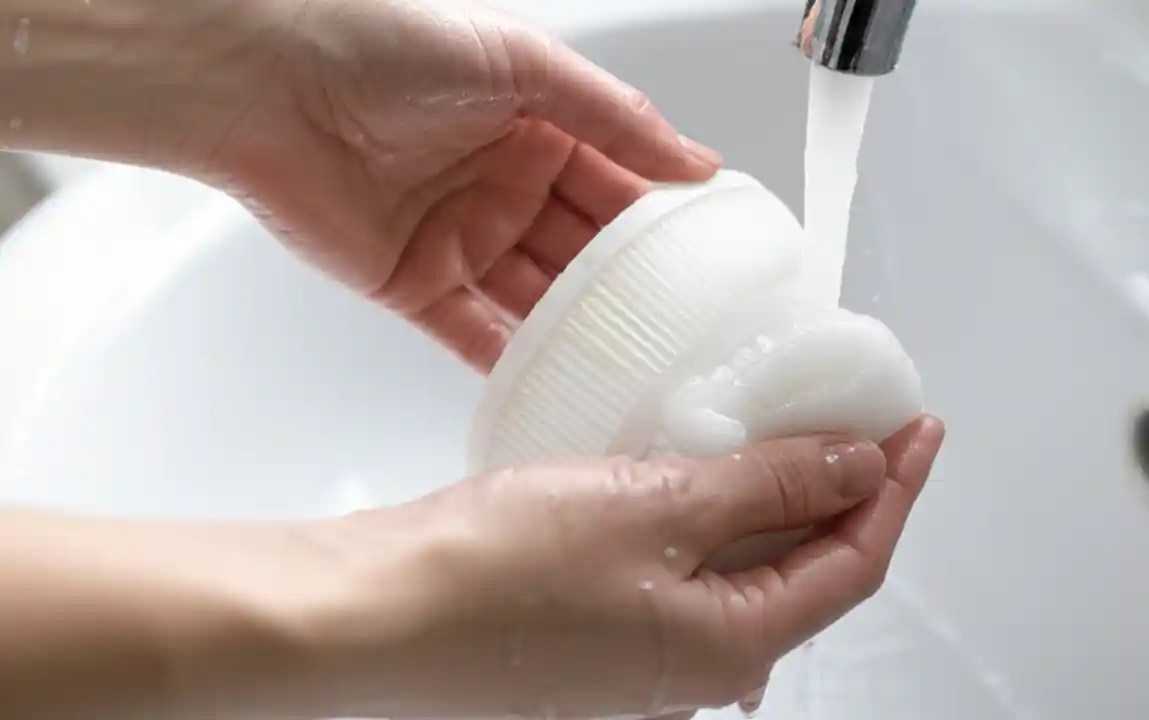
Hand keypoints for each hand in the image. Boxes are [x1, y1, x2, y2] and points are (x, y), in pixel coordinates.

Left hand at [170, 0, 717, 370]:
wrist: (267, 83)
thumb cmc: (384, 47)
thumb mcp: (523, 65)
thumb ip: (614, 117)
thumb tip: (698, 164)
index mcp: (538, 130)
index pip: (621, 186)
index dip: (666, 224)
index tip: (716, 264)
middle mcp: (505, 188)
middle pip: (585, 252)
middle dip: (632, 291)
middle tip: (688, 333)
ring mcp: (463, 241)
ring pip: (540, 299)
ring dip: (584, 333)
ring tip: (639, 370)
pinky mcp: (416, 286)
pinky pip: (476, 336)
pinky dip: (515, 363)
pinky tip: (562, 387)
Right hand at [303, 417, 943, 718]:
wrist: (377, 614)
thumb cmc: (496, 575)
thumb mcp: (656, 506)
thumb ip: (765, 486)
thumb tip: (855, 465)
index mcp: (731, 646)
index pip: (853, 564)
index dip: (893, 490)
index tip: (917, 429)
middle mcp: (697, 665)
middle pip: (806, 571)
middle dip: (842, 493)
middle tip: (860, 420)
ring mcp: (646, 652)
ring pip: (744, 567)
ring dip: (774, 499)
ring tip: (785, 429)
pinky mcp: (601, 626)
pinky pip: (684, 566)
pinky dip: (710, 513)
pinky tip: (694, 466)